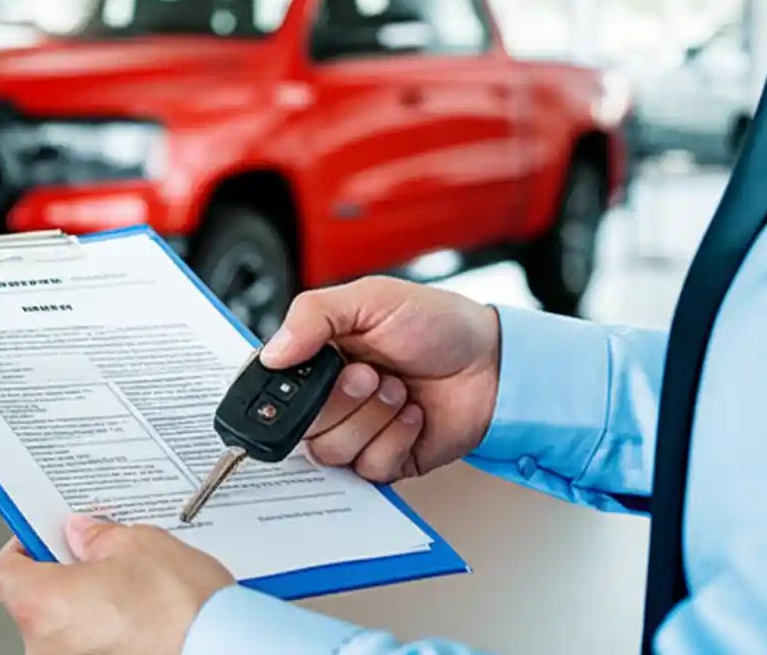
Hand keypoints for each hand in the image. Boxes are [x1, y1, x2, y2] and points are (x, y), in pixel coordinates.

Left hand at [0, 515, 233, 654]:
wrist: (225, 652)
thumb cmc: (183, 612)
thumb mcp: (138, 545)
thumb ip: (98, 537)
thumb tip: (83, 535)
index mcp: (42, 605)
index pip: (4, 572)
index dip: (24, 547)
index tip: (43, 536)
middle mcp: (45, 649)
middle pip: (35, 604)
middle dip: (64, 578)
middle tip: (99, 558)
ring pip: (65, 633)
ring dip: (88, 611)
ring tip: (131, 594)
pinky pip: (90, 651)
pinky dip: (106, 638)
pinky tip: (139, 621)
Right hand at [261, 276, 500, 482]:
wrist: (494, 362)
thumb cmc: (439, 324)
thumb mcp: (371, 298)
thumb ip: (312, 315)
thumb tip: (272, 352)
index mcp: (319, 357)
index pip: (274, 387)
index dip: (289, 389)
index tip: (320, 373)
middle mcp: (332, 398)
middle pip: (301, 426)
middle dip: (343, 400)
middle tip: (371, 374)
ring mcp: (357, 430)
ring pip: (331, 451)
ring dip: (372, 418)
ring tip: (398, 391)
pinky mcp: (384, 459)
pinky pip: (368, 468)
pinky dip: (396, 439)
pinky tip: (413, 415)